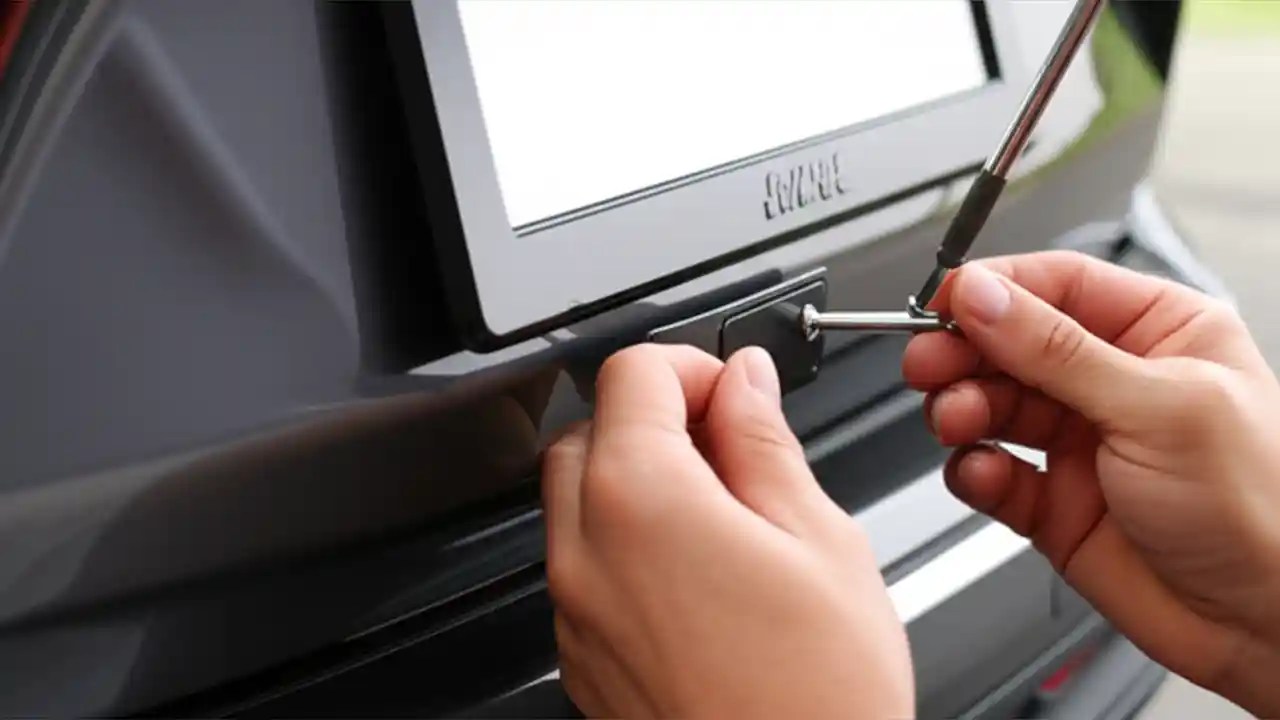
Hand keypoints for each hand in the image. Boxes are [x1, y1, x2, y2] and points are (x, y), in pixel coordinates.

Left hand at [542, 344, 911, 718]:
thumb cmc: (819, 700)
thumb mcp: (819, 541)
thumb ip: (765, 442)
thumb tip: (746, 382)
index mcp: (642, 502)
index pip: (631, 373)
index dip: (691, 366)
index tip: (732, 391)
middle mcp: (586, 553)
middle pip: (591, 431)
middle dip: (657, 419)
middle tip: (734, 451)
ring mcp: (575, 612)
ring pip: (579, 500)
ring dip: (638, 481)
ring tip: (726, 518)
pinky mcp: (581, 659)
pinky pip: (583, 568)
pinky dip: (626, 545)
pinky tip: (702, 576)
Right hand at [902, 251, 1279, 715]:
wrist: (1265, 626)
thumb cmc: (1259, 509)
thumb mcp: (1156, 407)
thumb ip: (1056, 350)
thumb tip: (984, 296)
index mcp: (1158, 333)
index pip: (1054, 286)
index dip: (993, 291)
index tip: (943, 304)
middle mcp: (1112, 381)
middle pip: (1008, 343)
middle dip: (962, 352)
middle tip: (929, 364)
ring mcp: (1079, 441)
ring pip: (989, 405)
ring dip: (961, 410)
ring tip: (956, 423)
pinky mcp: (1051, 501)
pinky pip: (989, 472)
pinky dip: (973, 472)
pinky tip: (983, 475)